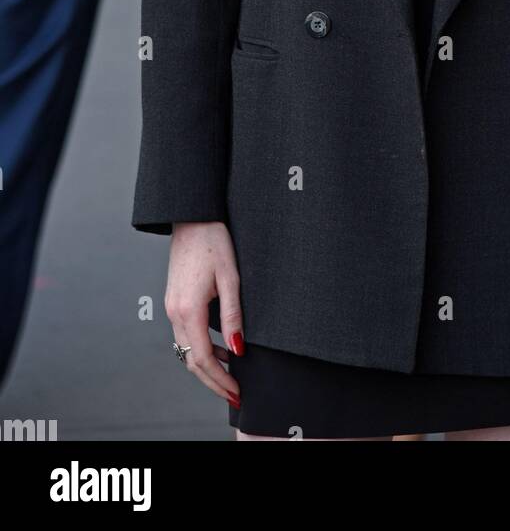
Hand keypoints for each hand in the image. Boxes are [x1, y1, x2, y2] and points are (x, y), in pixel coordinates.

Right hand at [166, 221, 243, 409]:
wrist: (192, 217)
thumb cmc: (214, 242)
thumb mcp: (231, 278)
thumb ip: (233, 316)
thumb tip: (237, 350)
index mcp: (188, 309)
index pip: (202, 358)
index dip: (220, 379)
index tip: (237, 392)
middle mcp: (174, 312)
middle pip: (190, 360)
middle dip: (213, 381)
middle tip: (235, 394)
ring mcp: (171, 307)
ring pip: (186, 349)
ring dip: (207, 367)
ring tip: (231, 377)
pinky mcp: (174, 301)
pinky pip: (185, 334)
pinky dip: (200, 348)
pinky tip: (220, 349)